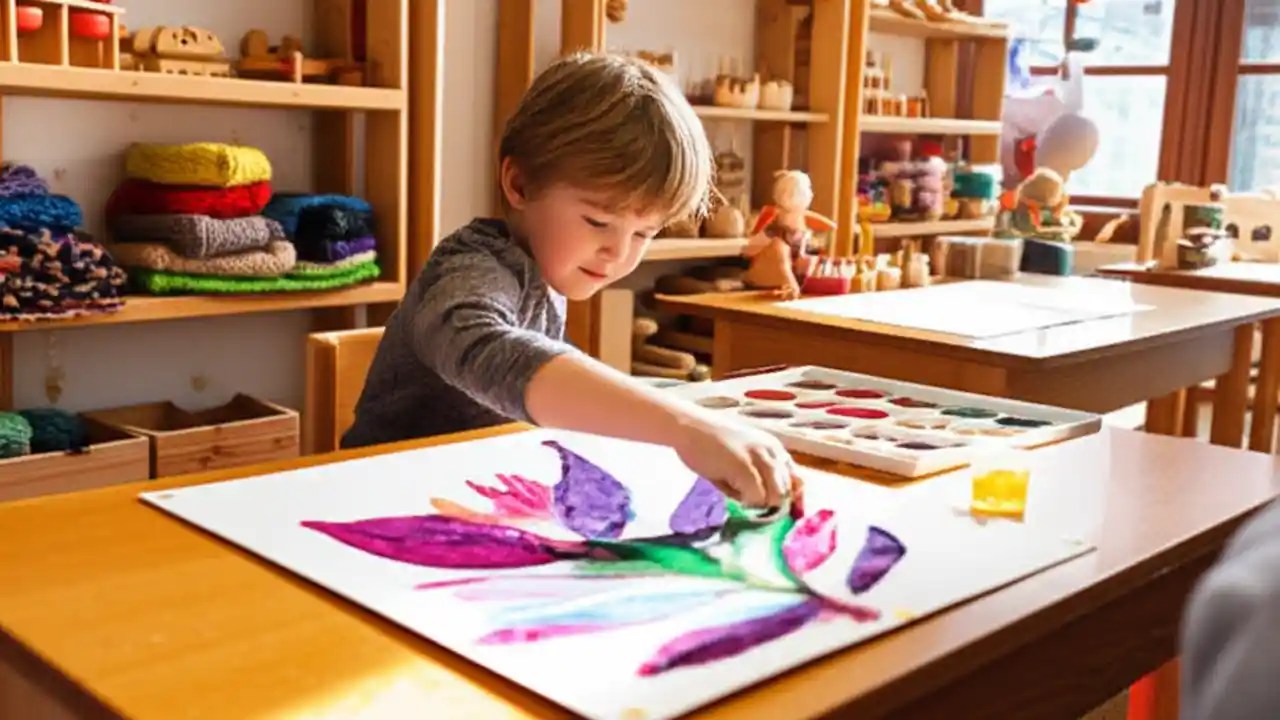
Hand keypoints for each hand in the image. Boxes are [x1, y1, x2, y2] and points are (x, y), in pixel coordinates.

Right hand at [673, 412, 799, 508]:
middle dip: (770, 501)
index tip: (775, 506)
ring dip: (759, 501)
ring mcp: (759, 458)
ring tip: (738, 491)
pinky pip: (756, 497)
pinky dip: (745, 501)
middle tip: (747, 497)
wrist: (688, 427)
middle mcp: (771, 451)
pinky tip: (729, 489)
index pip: (796, 479)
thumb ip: (761, 474)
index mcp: (774, 447)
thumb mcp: (743, 455)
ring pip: (775, 496)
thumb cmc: (710, 443)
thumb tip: (772, 501)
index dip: (789, 497)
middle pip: (786, 491)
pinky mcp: (744, 467)